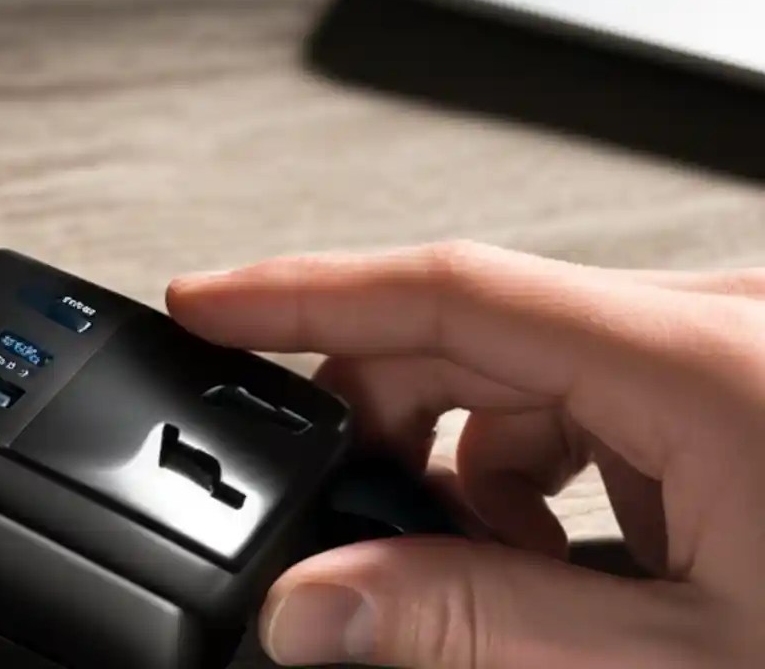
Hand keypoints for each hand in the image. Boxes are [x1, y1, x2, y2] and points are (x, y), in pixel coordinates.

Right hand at [167, 241, 764, 668]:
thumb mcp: (676, 666)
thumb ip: (475, 631)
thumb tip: (318, 608)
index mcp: (709, 367)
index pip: (450, 290)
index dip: (307, 292)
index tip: (209, 305)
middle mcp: (719, 332)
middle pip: (478, 330)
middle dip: (382, 419)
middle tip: (332, 518)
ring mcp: (730, 359)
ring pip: (531, 372)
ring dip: (470, 468)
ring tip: (486, 578)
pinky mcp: (737, 396)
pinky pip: (592, 401)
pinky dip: (541, 477)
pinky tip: (565, 564)